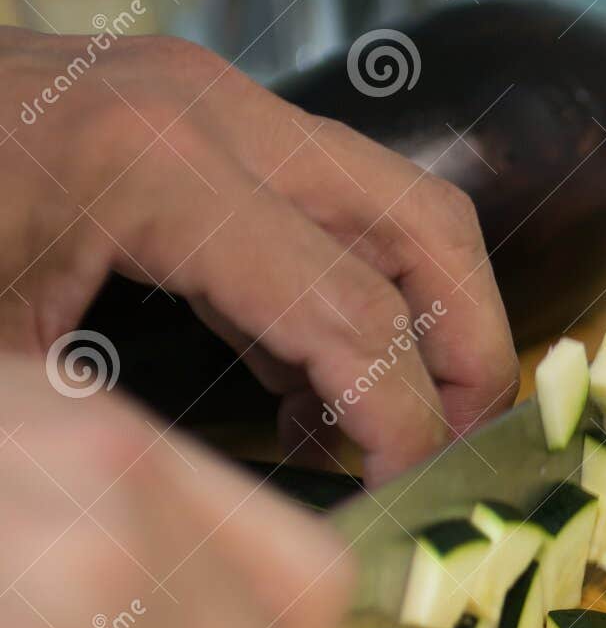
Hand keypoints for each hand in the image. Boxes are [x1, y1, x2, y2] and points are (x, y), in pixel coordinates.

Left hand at [0, 27, 518, 484]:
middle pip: (421, 224)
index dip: (402, 419)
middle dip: (468, 345)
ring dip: (421, 316)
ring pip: (391, 202)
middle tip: (459, 448)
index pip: (352, 308)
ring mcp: (212, 105)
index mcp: (162, 170)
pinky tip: (302, 385)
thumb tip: (227, 522)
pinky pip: (324, 204)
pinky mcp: (196, 122)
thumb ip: (115, 436)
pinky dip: (347, 295)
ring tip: (381, 430)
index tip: (402, 499)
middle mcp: (215, 114)